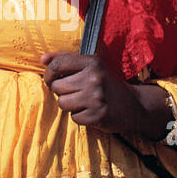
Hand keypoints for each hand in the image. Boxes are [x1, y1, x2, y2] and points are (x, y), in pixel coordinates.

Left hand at [40, 51, 171, 137]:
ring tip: (83, 102)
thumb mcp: (91, 66)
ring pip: (62, 103)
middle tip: (75, 92)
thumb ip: (66, 59)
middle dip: (62, 92)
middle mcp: (94, 78)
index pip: (57, 65)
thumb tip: (42, 59)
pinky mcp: (97, 115)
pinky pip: (74, 118)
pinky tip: (91, 111)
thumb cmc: (107, 84)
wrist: (134, 106)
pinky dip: (80, 117)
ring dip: (69, 105)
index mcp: (92, 62)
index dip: (49, 74)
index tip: (51, 80)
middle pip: (57, 87)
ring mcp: (96, 97)